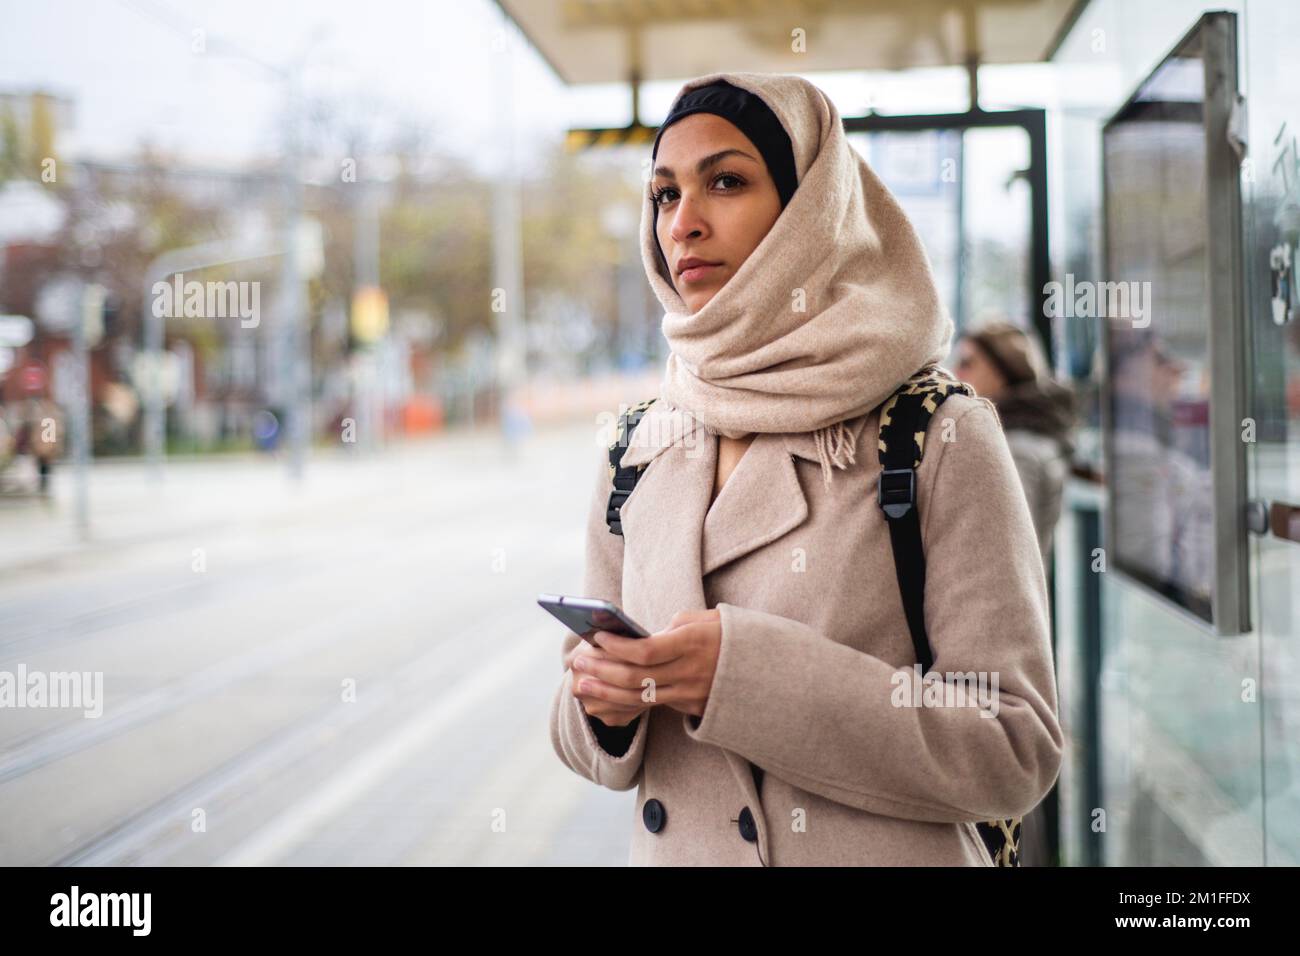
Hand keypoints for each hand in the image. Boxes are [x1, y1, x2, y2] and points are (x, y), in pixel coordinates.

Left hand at [575, 609, 721, 720]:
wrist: (768, 671)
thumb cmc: (731, 634)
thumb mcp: (707, 619)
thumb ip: (673, 627)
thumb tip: (639, 636)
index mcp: (694, 644)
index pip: (645, 651)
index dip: (617, 646)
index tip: (596, 636)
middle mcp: (691, 673)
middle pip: (636, 678)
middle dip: (602, 672)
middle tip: (577, 665)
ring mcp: (691, 696)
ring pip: (639, 699)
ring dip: (605, 693)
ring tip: (581, 686)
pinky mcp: (691, 709)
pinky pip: (652, 707)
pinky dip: (624, 704)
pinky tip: (603, 699)